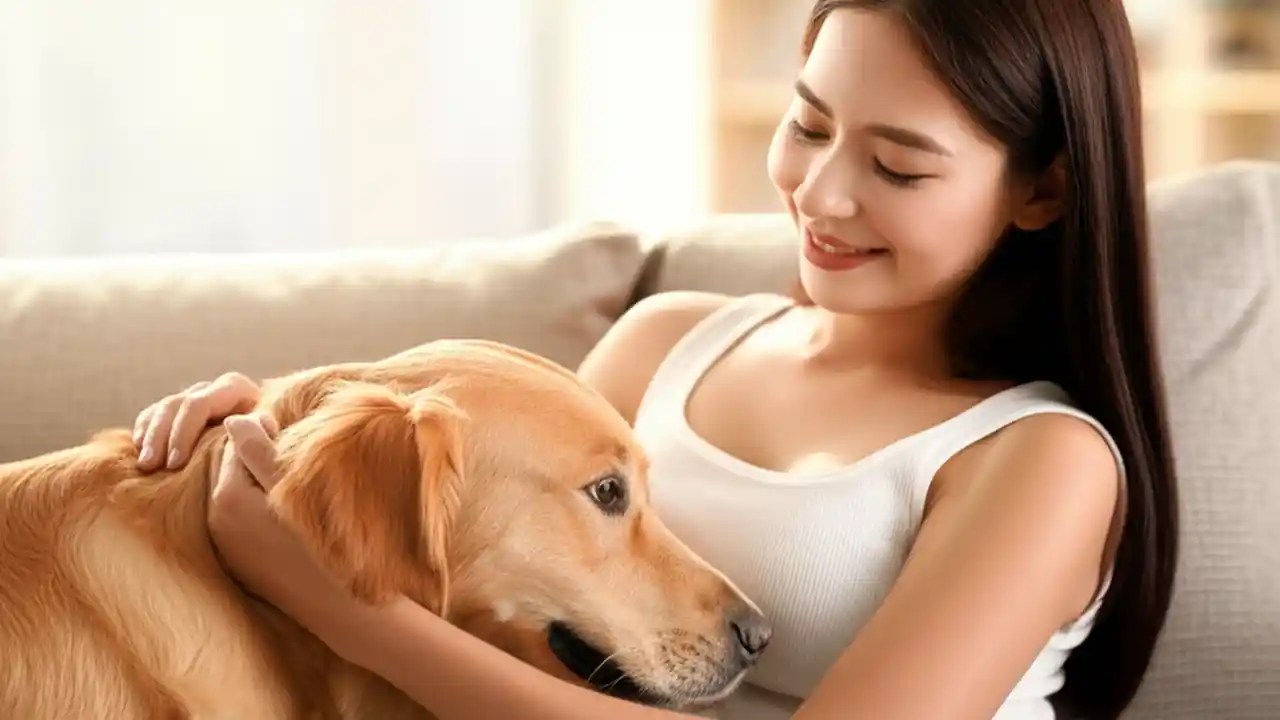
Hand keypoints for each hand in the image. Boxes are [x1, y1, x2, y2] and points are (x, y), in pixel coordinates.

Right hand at [134, 371, 260, 471]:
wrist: (267, 455)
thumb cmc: (270, 453)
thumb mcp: (268, 441)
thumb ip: (258, 434)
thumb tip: (240, 430)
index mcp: (236, 389)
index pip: (200, 404)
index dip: (183, 432)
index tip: (176, 464)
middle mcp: (213, 389)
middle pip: (177, 404)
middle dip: (162, 436)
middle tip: (152, 467)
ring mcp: (195, 397)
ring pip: (163, 408)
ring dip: (150, 437)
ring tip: (145, 466)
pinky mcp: (181, 411)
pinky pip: (153, 414)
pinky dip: (144, 430)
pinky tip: (138, 450)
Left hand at [209, 413, 368, 653]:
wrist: (341, 606)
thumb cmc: (325, 540)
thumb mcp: (293, 486)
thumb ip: (259, 449)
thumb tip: (236, 418)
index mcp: (227, 499)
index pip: (239, 446)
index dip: (268, 436)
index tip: (298, 441)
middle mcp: (217, 524)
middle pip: (236, 472)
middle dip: (261, 462)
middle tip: (300, 464)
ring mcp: (227, 548)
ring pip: (241, 497)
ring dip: (263, 487)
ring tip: (299, 491)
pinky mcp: (241, 566)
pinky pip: (246, 524)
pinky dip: (264, 514)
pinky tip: (292, 521)